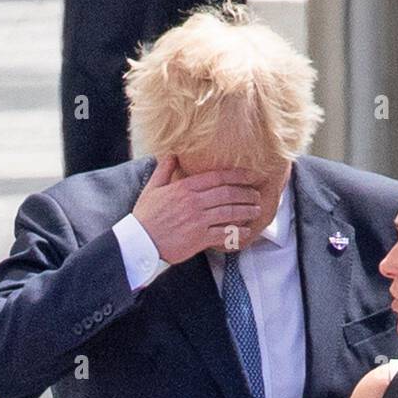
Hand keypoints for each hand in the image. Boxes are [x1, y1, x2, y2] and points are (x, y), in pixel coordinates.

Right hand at [132, 153, 261, 263]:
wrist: (139, 243)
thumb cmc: (146, 217)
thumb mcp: (152, 188)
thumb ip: (164, 169)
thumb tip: (171, 154)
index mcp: (184, 188)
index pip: (217, 177)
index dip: (238, 175)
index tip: (251, 176)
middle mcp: (194, 202)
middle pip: (228, 194)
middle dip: (247, 193)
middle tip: (257, 195)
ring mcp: (198, 221)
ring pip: (230, 212)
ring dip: (246, 211)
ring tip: (256, 210)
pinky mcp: (199, 238)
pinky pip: (224, 233)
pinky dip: (238, 232)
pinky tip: (246, 231)